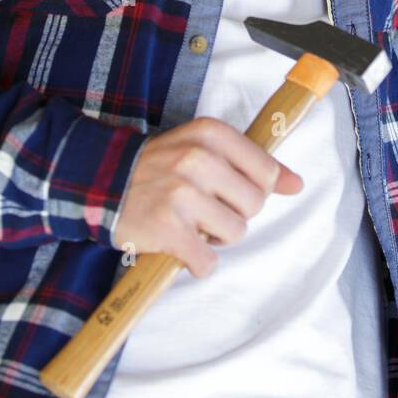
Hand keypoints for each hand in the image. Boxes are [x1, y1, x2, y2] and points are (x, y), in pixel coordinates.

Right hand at [111, 116, 303, 277]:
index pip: (266, 171)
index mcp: (211, 134)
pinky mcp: (168, 229)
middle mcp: (198, 159)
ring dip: (216, 239)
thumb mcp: (204, 148)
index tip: (228, 191)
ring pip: (236, 234)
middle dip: (234, 214)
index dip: (252, 190)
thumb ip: (252, 164)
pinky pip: (207, 262)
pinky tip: (179, 247)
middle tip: (204, 209)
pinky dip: (197, 263)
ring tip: (191, 225)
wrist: (100, 181)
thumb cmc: (160, 167)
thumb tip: (297, 184)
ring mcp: (182, 194)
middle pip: (254, 205)